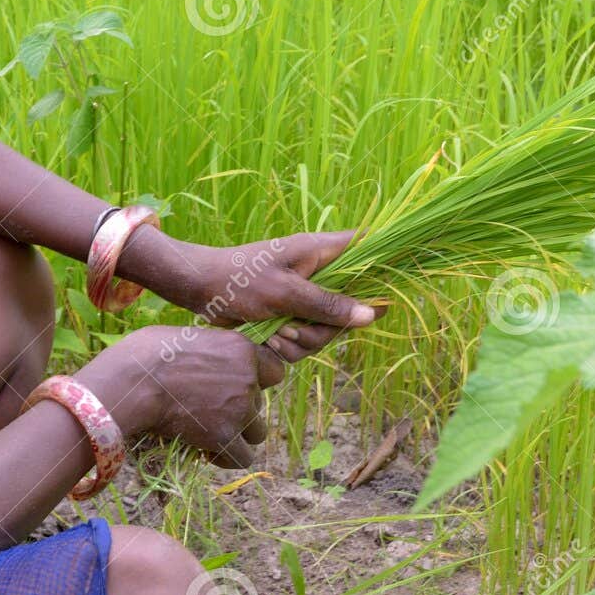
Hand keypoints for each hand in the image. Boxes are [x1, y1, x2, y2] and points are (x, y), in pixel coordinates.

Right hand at [74, 325, 286, 467]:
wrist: (133, 382)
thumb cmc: (148, 353)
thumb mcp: (188, 337)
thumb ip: (212, 350)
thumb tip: (211, 357)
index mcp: (241, 348)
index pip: (274, 370)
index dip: (257, 380)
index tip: (235, 385)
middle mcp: (248, 378)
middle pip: (261, 403)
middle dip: (239, 408)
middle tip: (208, 408)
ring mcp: (239, 409)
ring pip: (257, 432)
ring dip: (237, 434)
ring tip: (209, 431)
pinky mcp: (225, 436)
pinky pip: (243, 457)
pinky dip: (226, 457)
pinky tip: (207, 451)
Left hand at [126, 229, 378, 362]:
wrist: (199, 291)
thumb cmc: (239, 280)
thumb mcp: (285, 293)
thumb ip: (328, 304)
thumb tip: (372, 314)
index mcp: (321, 251)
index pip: (369, 247)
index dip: (387, 263)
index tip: (395, 287)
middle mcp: (319, 274)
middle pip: (352, 307)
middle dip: (326, 328)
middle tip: (298, 326)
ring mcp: (305, 298)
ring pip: (329, 331)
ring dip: (303, 340)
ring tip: (277, 332)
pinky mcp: (291, 318)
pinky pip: (307, 343)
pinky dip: (289, 346)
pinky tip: (269, 339)